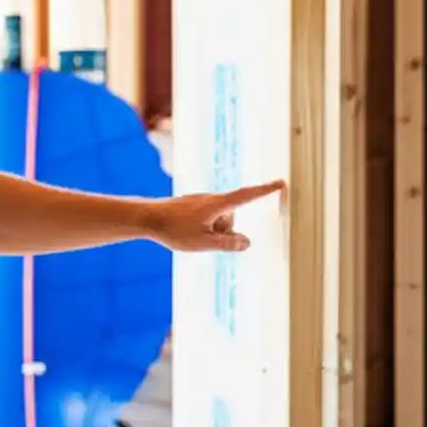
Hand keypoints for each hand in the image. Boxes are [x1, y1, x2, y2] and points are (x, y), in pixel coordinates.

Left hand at [150, 180, 286, 251]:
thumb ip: (228, 244)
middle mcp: (211, 199)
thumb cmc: (173, 230)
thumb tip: (247, 242)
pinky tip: (184, 232)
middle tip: (200, 238)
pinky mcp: (192, 207)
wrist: (146, 218)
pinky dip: (202, 230)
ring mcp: (200, 202)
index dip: (265, 191)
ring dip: (211, 232)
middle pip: (230, 219)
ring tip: (189, 235)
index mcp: (217, 205)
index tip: (281, 182)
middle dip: (224, 233)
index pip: (247, 196)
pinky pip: (206, 221)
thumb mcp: (203, 243)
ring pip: (218, 222)